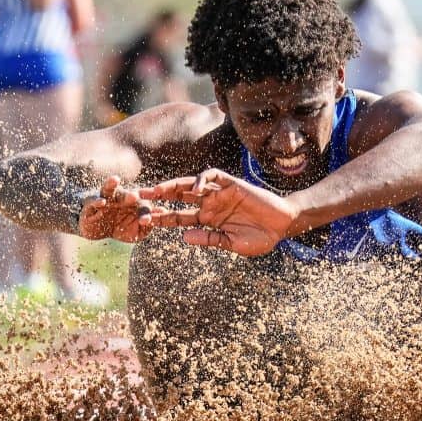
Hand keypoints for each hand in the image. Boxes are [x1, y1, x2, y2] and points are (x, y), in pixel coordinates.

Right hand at [79, 176, 162, 242]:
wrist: (97, 230)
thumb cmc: (120, 228)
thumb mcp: (135, 232)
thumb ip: (148, 225)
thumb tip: (163, 212)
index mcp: (133, 203)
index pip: (142, 207)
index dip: (146, 213)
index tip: (149, 219)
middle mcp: (120, 198)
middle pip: (126, 194)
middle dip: (130, 195)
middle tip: (134, 196)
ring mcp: (105, 199)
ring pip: (109, 189)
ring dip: (111, 184)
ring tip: (115, 179)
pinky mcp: (91, 204)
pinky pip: (94, 201)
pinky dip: (97, 201)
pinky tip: (101, 202)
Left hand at [142, 169, 299, 256]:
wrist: (283, 225)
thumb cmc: (260, 238)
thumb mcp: (232, 244)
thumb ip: (209, 240)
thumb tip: (183, 237)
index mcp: (208, 221)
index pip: (179, 217)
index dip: (163, 218)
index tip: (144, 222)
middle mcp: (210, 204)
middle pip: (179, 198)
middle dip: (159, 196)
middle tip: (138, 197)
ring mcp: (220, 193)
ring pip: (191, 185)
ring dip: (173, 186)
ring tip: (156, 190)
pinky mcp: (233, 184)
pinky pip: (214, 176)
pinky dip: (203, 179)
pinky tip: (195, 189)